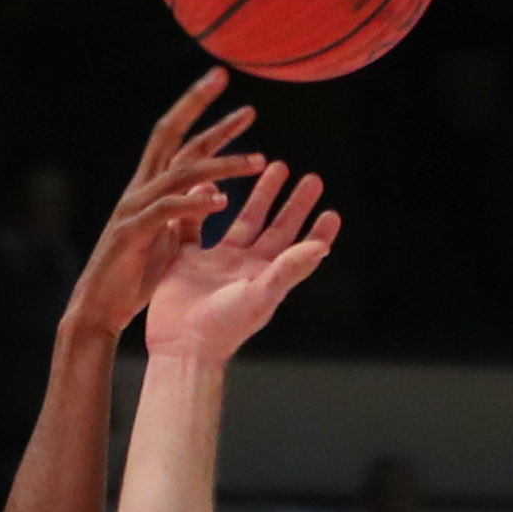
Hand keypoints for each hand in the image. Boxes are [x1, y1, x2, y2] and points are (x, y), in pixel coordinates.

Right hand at [67, 68, 265, 338]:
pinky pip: (167, 211)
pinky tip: (222, 201)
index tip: (228, 89)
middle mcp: (140, 190)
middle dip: (198, 106)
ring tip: (259, 161)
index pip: (177, 140)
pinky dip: (196, 204)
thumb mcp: (167, 236)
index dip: (200, 112)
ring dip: (222, 165)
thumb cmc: (133, 275)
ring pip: (180, 173)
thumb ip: (186, 210)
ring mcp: (134, 209)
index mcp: (150, 189)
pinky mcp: (133, 234)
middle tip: (224, 77)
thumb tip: (210, 187)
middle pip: (170, 137)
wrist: (99, 308)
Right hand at [145, 161, 340, 361]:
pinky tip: (209, 183)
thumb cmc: (224, 326)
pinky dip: (201, 205)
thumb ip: (290, 267)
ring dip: (257, 196)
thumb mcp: (261, 294)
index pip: (298, 250)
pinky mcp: (187, 260)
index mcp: (265, 277)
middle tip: (311, 178)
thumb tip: (322, 246)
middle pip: (275, 229)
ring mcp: (217, 262)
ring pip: (241, 222)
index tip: (332, 211)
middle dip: (293, 204)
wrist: (180, 344)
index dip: (316, 232)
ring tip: (270, 166)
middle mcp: (244, 268)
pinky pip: (197, 226)